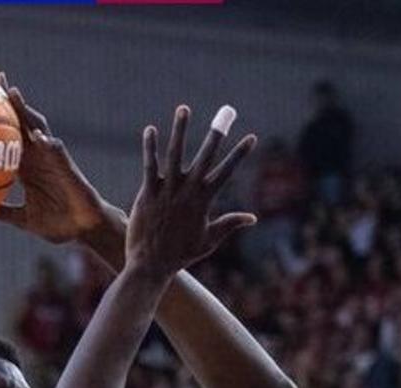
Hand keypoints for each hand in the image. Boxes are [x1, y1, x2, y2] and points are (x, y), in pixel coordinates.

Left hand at [0, 75, 120, 245]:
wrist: (83, 230)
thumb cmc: (57, 223)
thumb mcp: (22, 218)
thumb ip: (1, 212)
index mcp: (27, 167)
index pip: (9, 136)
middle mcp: (38, 157)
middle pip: (22, 122)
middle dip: (10, 100)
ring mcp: (53, 160)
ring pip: (39, 129)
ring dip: (26, 112)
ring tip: (13, 95)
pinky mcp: (68, 169)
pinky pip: (58, 153)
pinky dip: (49, 144)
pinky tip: (40, 138)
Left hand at [126, 105, 256, 278]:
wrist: (151, 265)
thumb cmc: (181, 254)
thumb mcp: (209, 240)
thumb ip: (230, 224)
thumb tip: (253, 218)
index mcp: (204, 201)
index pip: (226, 172)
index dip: (240, 154)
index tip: (252, 137)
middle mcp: (187, 191)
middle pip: (205, 156)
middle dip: (217, 133)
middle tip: (228, 112)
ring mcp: (167, 190)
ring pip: (175, 154)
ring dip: (180, 130)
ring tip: (184, 108)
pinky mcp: (147, 192)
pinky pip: (149, 165)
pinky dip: (150, 147)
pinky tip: (151, 130)